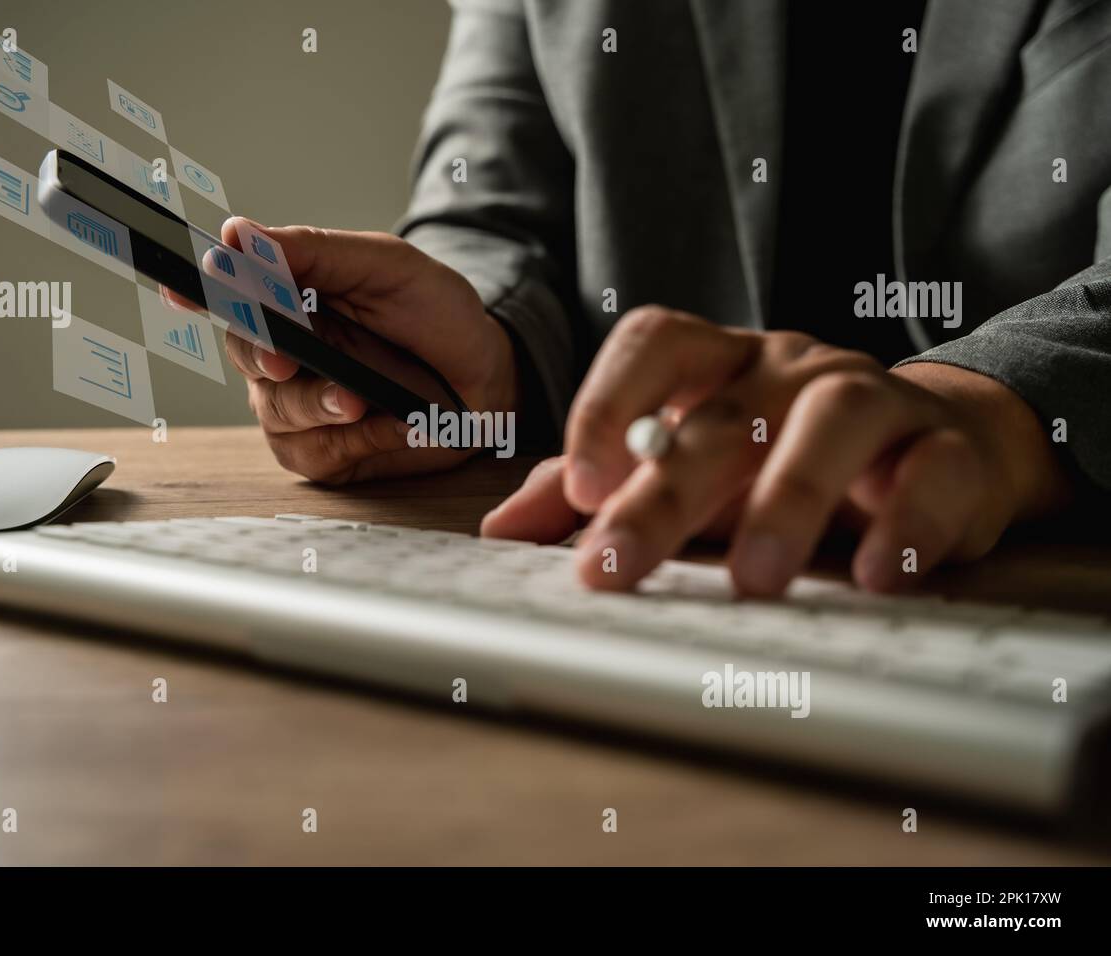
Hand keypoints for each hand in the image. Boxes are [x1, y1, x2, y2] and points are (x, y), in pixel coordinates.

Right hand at [184, 218, 517, 482]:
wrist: (487, 376)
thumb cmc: (435, 314)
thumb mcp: (386, 266)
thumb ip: (314, 250)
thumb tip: (239, 234)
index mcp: (290, 297)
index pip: (231, 291)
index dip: (199, 291)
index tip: (184, 290)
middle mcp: (283, 351)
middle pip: (244, 353)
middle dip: (264, 357)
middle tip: (285, 361)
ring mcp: (298, 405)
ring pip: (275, 410)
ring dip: (317, 406)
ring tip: (360, 402)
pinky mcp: (322, 451)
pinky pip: (313, 452)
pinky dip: (355, 441)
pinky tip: (393, 425)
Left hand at [483, 307, 1070, 594]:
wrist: (933, 451)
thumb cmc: (782, 462)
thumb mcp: (687, 469)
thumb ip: (597, 490)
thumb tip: (499, 531)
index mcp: (717, 366)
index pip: (654, 343)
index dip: (606, 403)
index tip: (577, 487)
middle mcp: (789, 369)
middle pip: (725, 412)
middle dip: (665, 493)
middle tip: (617, 568)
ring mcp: (873, 397)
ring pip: (837, 418)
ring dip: (790, 499)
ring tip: (754, 581)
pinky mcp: (946, 448)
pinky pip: (933, 470)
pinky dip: (907, 522)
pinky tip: (875, 576)